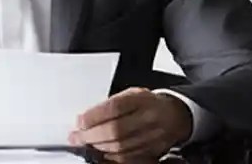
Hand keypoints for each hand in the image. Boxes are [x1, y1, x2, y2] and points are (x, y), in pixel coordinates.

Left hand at [68, 87, 192, 162]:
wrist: (176, 115)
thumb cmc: (148, 104)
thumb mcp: (131, 94)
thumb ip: (110, 105)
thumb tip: (85, 119)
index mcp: (141, 99)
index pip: (115, 107)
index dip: (94, 116)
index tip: (79, 122)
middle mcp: (148, 118)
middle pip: (116, 130)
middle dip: (91, 136)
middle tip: (76, 137)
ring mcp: (153, 136)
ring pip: (121, 147)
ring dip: (98, 148)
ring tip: (85, 145)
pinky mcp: (154, 152)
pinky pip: (129, 158)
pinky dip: (111, 158)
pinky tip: (101, 154)